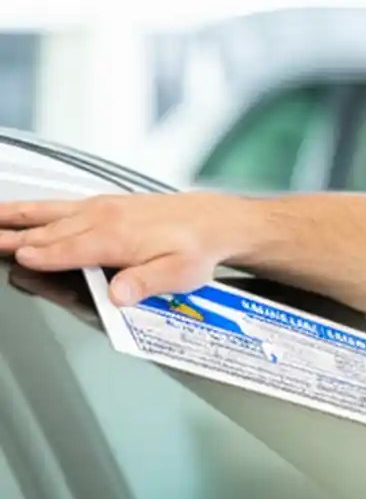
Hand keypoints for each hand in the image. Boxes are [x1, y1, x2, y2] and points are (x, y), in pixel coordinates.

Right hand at [0, 192, 259, 306]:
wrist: (213, 220)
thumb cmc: (197, 247)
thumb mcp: (179, 273)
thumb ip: (146, 282)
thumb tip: (119, 294)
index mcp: (117, 238)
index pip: (71, 249)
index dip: (45, 256)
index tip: (20, 258)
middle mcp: (104, 218)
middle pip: (50, 231)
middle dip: (15, 236)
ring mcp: (101, 208)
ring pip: (49, 214)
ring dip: (16, 217)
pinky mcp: (104, 204)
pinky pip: (60, 204)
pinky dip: (34, 208)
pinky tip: (21, 211)